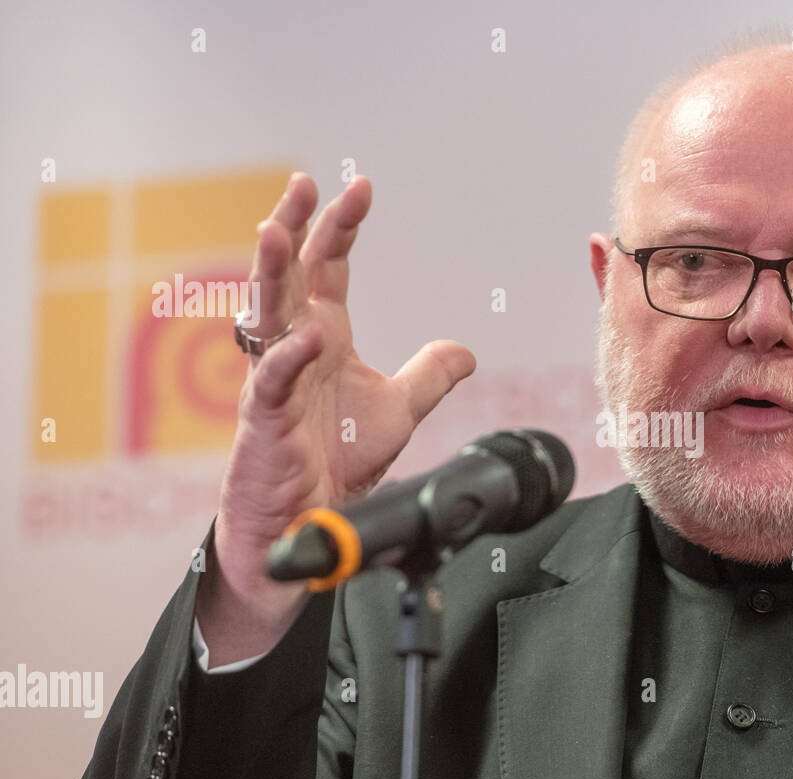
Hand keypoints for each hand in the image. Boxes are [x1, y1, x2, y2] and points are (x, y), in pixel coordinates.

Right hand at [197, 173, 475, 663]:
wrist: (308, 521)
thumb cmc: (337, 461)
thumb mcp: (399, 411)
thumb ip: (428, 377)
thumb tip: (465, 351)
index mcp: (323, 337)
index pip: (328, 269)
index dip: (341, 229)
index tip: (360, 188)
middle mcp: (295, 348)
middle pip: (290, 275)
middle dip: (295, 226)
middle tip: (302, 182)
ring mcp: (275, 381)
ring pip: (265, 315)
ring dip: (271, 272)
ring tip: (275, 229)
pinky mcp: (265, 421)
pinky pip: (274, 383)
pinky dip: (290, 358)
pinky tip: (309, 334)